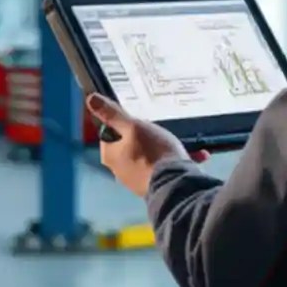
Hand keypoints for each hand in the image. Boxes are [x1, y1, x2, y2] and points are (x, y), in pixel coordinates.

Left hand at [86, 93, 209, 197]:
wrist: (176, 184)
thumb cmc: (152, 152)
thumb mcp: (133, 126)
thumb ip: (113, 114)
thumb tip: (91, 100)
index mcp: (110, 155)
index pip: (110, 132)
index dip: (124, 123)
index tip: (139, 121)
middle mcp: (119, 170)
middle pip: (130, 144)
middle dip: (146, 136)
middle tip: (160, 131)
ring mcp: (137, 180)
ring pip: (149, 157)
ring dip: (164, 148)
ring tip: (179, 143)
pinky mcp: (154, 186)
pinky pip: (164, 168)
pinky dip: (175, 161)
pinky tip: (194, 155)